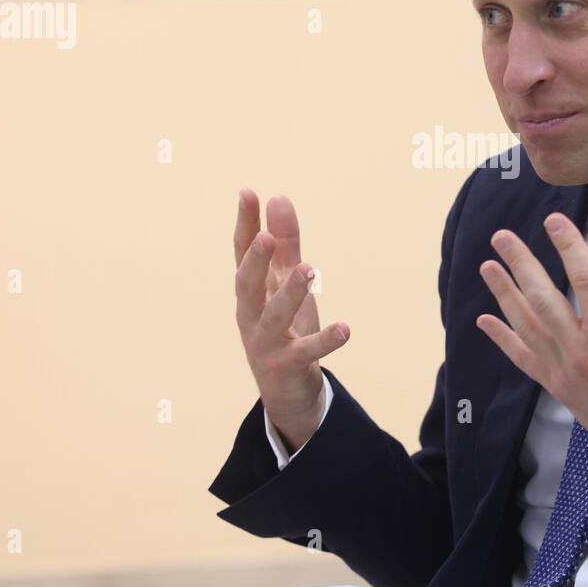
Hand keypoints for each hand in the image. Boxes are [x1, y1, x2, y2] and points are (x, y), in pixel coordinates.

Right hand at [233, 189, 349, 449]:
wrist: (286, 393)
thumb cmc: (284, 330)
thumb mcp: (284, 285)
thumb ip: (285, 244)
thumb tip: (278, 198)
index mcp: (249, 293)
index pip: (242, 254)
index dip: (245, 225)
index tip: (248, 192)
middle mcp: (250, 316)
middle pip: (247, 286)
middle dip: (256, 261)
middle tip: (267, 237)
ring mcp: (265, 343)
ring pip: (274, 317)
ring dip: (290, 293)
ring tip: (309, 269)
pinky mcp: (287, 367)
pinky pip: (306, 352)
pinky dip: (325, 340)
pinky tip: (345, 329)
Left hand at [475, 212, 587, 496]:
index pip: (585, 279)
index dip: (568, 247)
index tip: (553, 221)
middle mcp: (582, 349)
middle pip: (543, 297)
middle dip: (521, 264)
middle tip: (502, 236)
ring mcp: (564, 369)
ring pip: (527, 324)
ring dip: (504, 293)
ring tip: (487, 265)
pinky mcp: (556, 386)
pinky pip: (523, 358)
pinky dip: (503, 339)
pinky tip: (484, 321)